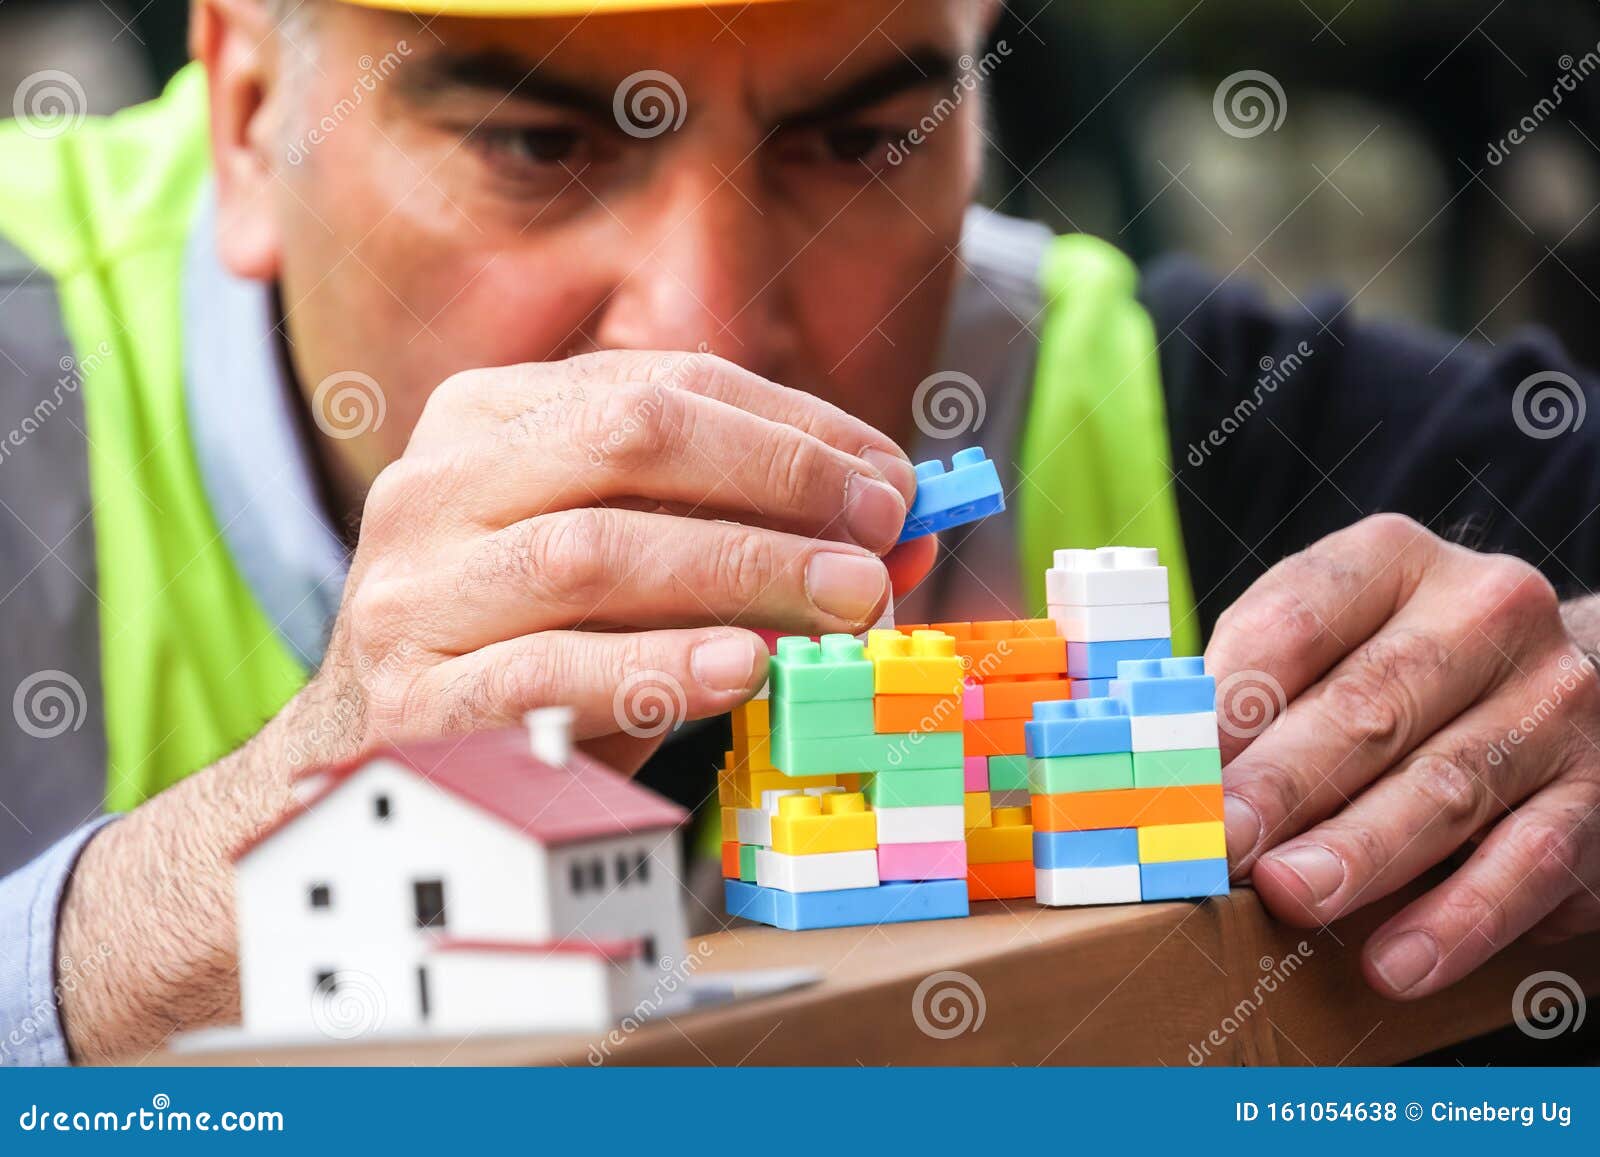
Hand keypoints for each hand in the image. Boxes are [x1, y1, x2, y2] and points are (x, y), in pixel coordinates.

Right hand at [56, 349, 929, 1060]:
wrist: (373, 760)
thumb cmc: (531, 645)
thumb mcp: (630, 564)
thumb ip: (749, 530)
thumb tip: (907, 530)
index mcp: (486, 417)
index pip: (659, 382)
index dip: (793, 425)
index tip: (889, 482)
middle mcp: (435, 484)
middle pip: (627, 437)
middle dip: (776, 480)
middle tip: (879, 540)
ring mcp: (412, 592)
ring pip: (593, 550)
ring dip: (744, 571)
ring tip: (847, 601)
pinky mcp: (415, 702)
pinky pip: (551, 673)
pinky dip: (662, 668)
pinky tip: (747, 669)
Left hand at [1207, 514, 1599, 997]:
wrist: (1555, 685)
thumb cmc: (1395, 671)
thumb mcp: (1325, 643)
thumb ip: (1250, 688)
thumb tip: (1163, 769)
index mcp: (1394, 562)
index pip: (1299, 619)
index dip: (1231, 697)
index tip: (1178, 765)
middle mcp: (1487, 613)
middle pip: (1371, 703)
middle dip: (1287, 783)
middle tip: (1223, 843)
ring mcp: (1553, 700)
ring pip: (1449, 785)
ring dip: (1360, 852)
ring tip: (1291, 897)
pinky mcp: (1599, 791)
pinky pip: (1527, 863)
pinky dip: (1456, 920)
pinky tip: (1394, 962)